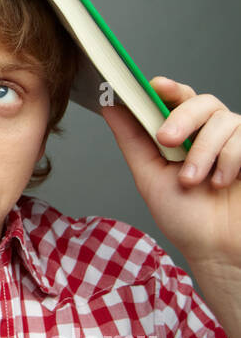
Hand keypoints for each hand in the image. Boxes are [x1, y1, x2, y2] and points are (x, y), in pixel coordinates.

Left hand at [102, 76, 240, 267]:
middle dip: (182, 118)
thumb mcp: (150, 177)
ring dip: (203, 151)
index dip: (168, 87)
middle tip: (167, 140)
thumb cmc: (187, 219)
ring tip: (193, 180)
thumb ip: (132, 139)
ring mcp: (236, 142)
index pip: (178, 98)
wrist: (218, 251)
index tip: (155, 86)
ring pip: (223, 120)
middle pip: (202, 101)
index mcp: (185, 135)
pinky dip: (229, 160)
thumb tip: (110, 105)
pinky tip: (220, 183)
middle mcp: (212, 133)